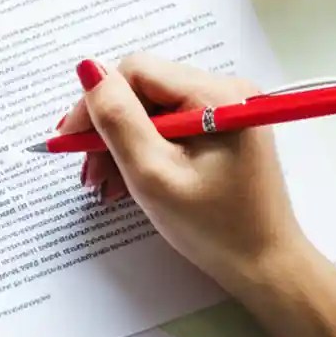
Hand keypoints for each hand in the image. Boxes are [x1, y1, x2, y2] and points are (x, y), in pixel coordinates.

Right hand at [58, 55, 335, 336]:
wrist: (265, 267)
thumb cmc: (215, 228)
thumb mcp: (153, 174)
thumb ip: (117, 119)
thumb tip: (88, 69)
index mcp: (216, 96)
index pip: (136, 71)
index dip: (96, 102)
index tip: (71, 141)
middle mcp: (226, 91)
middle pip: (143, 89)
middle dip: (108, 127)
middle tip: (88, 170)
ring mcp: (226, 108)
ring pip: (152, 108)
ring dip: (122, 141)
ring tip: (106, 182)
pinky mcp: (223, 127)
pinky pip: (169, 124)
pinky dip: (145, 148)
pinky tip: (130, 178)